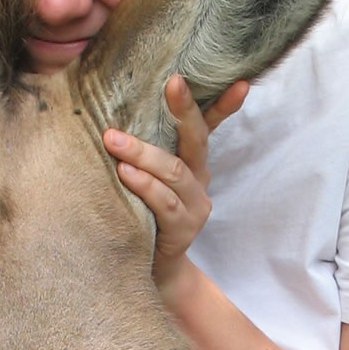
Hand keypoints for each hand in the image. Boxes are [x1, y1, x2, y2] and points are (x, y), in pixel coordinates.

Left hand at [103, 74, 247, 292]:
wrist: (151, 268)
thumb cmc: (141, 212)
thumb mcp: (146, 177)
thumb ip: (140, 150)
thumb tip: (109, 112)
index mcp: (192, 161)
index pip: (210, 125)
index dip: (224, 103)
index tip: (239, 81)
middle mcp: (199, 179)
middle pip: (197, 139)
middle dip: (186, 109)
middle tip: (173, 83)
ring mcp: (194, 205)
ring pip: (174, 171)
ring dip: (143, 153)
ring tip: (114, 140)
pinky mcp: (182, 228)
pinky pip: (163, 202)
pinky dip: (143, 185)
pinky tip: (125, 173)